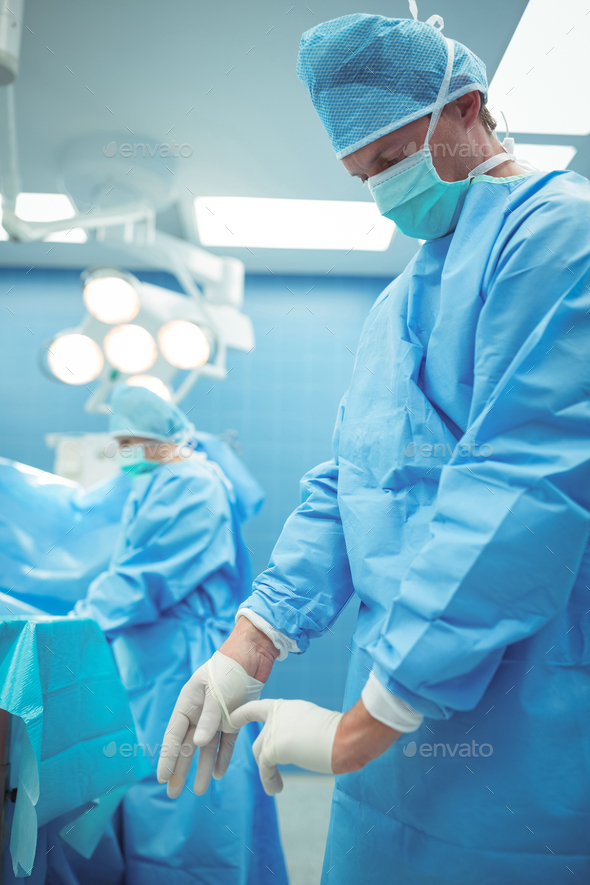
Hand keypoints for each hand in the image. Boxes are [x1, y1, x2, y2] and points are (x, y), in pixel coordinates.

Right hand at [157, 617, 277, 797]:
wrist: (252, 656)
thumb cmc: (229, 669)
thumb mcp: (216, 692)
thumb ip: (209, 717)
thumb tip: (199, 743)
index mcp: (188, 702)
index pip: (174, 734)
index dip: (168, 756)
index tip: (162, 777)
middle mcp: (199, 712)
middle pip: (187, 745)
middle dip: (180, 770)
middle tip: (173, 794)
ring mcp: (216, 717)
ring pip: (206, 748)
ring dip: (202, 767)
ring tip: (199, 791)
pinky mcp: (233, 720)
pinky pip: (225, 742)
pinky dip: (222, 756)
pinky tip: (218, 773)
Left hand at [232, 696, 400, 794]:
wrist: (343, 738)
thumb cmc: (338, 734)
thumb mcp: (313, 725)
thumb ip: (297, 730)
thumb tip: (294, 746)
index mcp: (287, 707)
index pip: (258, 708)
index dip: (243, 714)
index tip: (231, 719)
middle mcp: (277, 714)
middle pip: (260, 740)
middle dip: (264, 757)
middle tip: (270, 772)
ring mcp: (273, 729)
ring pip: (260, 753)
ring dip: (267, 771)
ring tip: (275, 786)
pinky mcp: (273, 746)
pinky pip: (264, 767)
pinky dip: (268, 780)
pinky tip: (275, 789)